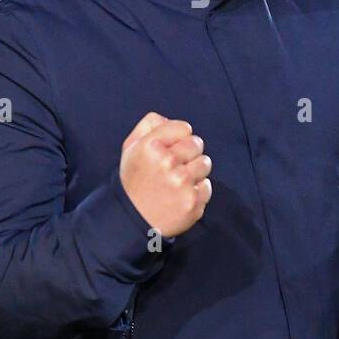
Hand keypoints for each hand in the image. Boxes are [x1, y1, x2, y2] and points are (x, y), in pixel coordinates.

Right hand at [119, 112, 211, 238]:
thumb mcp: (131, 147)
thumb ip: (149, 125)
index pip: (184, 128)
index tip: (170, 149)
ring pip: (205, 163)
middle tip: (174, 167)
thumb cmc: (134, 180)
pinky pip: (207, 186)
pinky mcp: (192, 202)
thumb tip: (169, 119)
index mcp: (151, 146)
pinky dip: (197, 191)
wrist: (131, 219)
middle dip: (189, 153)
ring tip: (178, 181)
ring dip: (195, 171)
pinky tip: (181, 196)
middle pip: (197, 143)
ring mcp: (182, 183)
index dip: (178, 138)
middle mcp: (167, 162)